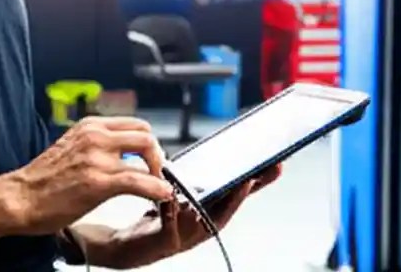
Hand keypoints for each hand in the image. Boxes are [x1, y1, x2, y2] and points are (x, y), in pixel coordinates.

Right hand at [6, 116, 173, 235]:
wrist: (19, 198)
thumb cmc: (41, 180)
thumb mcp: (73, 148)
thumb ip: (97, 146)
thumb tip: (124, 156)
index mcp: (89, 126)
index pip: (134, 124)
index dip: (149, 142)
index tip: (151, 158)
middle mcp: (95, 136)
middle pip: (145, 134)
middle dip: (157, 155)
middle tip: (157, 173)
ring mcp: (97, 158)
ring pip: (147, 153)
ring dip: (159, 173)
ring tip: (158, 187)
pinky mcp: (98, 182)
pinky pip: (139, 181)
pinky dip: (156, 188)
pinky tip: (161, 195)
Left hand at [78, 164, 281, 269]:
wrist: (124, 244)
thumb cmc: (155, 217)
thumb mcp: (179, 195)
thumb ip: (195, 182)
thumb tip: (216, 155)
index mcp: (207, 215)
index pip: (237, 195)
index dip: (258, 182)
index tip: (276, 164)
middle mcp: (202, 228)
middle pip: (231, 207)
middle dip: (251, 189)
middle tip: (266, 170)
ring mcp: (186, 237)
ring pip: (209, 219)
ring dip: (225, 201)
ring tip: (239, 182)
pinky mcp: (165, 242)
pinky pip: (172, 224)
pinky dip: (176, 209)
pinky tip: (176, 195)